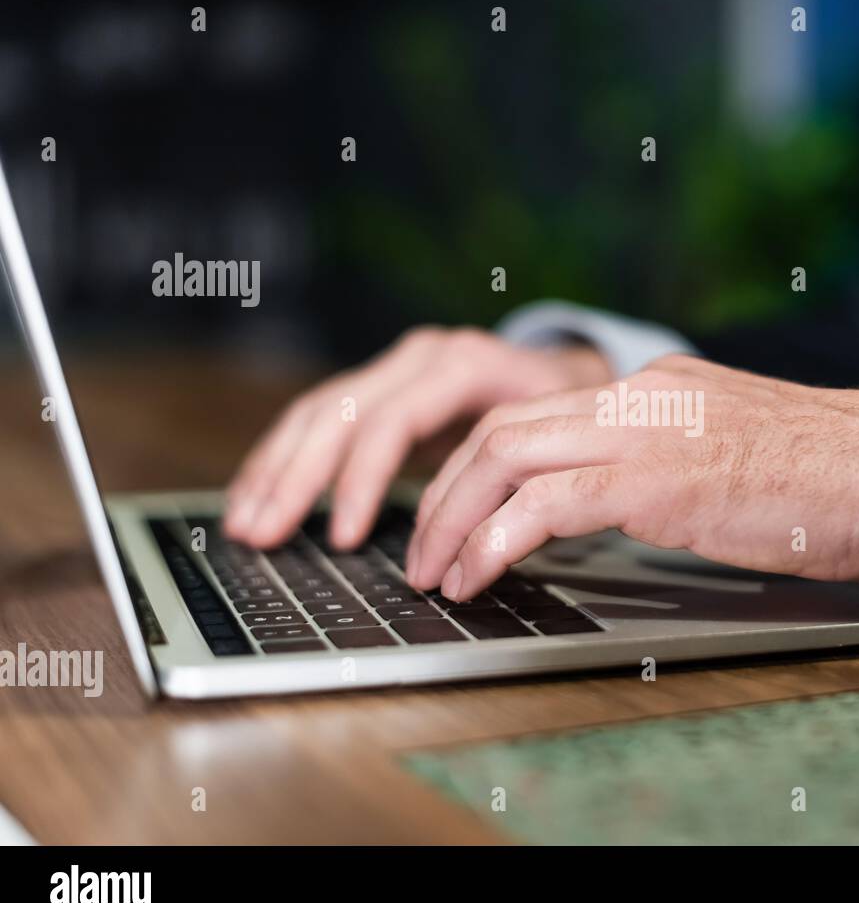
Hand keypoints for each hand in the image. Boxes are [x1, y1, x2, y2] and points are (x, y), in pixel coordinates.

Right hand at [224, 327, 610, 548]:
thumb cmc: (565, 411)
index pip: (392, 421)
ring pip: (317, 414)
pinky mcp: (378, 387)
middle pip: (339, 414)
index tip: (346, 537)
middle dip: (296, 480)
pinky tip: (255, 495)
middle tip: (263, 536)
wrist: (569, 372)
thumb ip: (511, 474)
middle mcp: (419, 357)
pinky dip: (284, 458)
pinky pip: (318, 418)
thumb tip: (478, 544)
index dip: (363, 481)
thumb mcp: (552, 434)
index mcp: (462, 364)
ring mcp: (394, 367)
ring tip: (245, 525)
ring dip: (275, 471)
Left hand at [405, 354, 858, 598]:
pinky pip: (546, 503)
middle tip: (423, 553)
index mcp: (653, 391)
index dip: (475, 468)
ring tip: (437, 575)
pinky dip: (496, 540)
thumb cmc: (832, 477)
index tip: (453, 518)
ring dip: (455, 520)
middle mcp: (638, 397)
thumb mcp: (730, 454)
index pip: (534, 415)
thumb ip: (667, 465)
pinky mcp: (660, 479)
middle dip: (444, 493)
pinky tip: (480, 576)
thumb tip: (616, 505)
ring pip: (505, 456)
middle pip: (499, 429)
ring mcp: (647, 432)